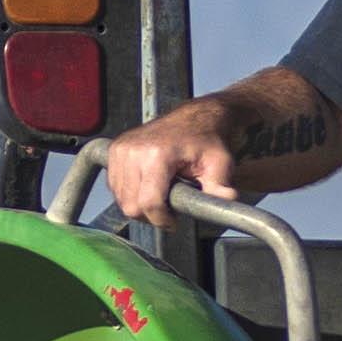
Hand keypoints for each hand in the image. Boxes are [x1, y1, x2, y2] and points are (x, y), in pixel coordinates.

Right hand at [98, 105, 240, 226]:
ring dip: (140, 205)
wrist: (194, 118)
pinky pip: (115, 188)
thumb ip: (220, 187)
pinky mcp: (114, 150)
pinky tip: (149, 185)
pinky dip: (130, 194)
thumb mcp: (220, 164)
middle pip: (131, 206)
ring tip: (161, 193)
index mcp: (157, 154)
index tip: (174, 222)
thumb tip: (227, 202)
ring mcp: (121, 149)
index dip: (162, 220)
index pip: (149, 203)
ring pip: (121, 200)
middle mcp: (133, 150)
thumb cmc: (207, 141)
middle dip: (151, 215)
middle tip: (170, 207)